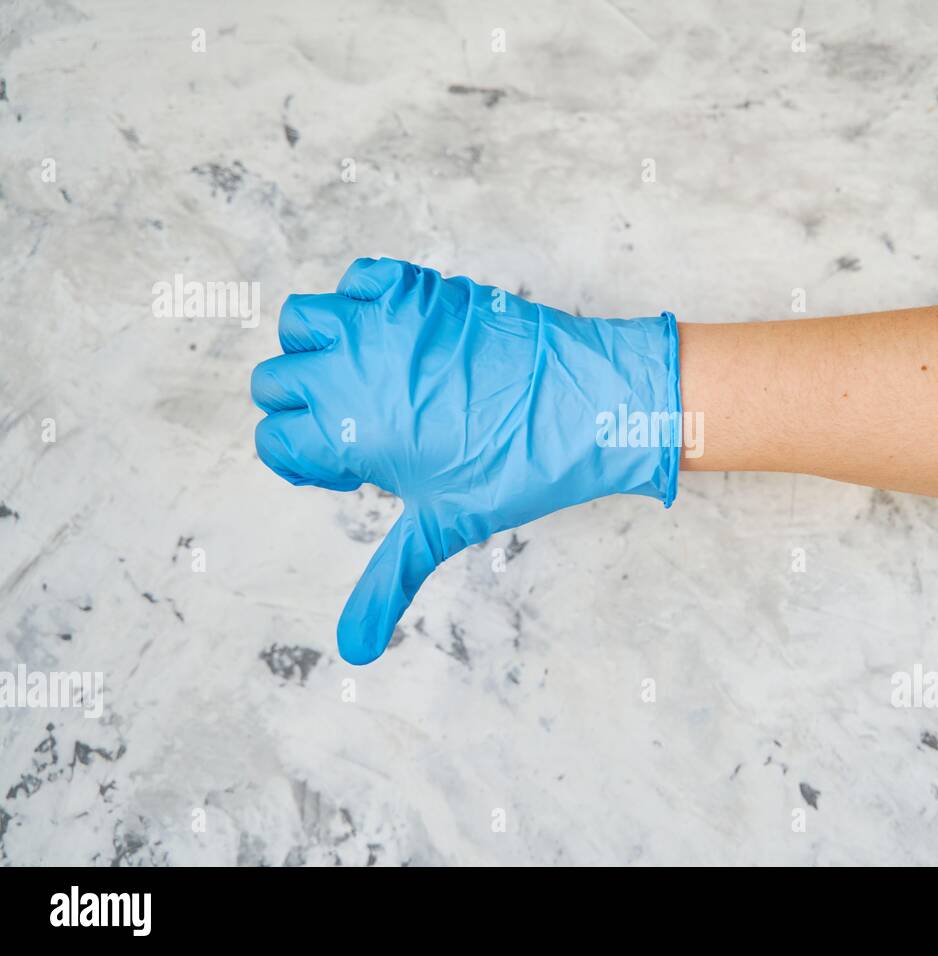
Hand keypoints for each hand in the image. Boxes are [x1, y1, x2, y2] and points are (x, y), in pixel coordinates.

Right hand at [251, 258, 680, 663]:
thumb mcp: (441, 525)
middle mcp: (349, 367)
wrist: (584, 405)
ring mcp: (380, 321)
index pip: (273, 437)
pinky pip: (360, 278)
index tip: (353, 472)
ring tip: (365, 382)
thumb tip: (352, 651)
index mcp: (345, 429)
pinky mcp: (417, 289)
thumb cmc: (515, 469)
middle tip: (359, 432)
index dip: (303, 462)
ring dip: (315, 350)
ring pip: (301, 321)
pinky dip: (359, 298)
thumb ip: (386, 581)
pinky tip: (393, 338)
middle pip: (274, 380)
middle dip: (301, 409)